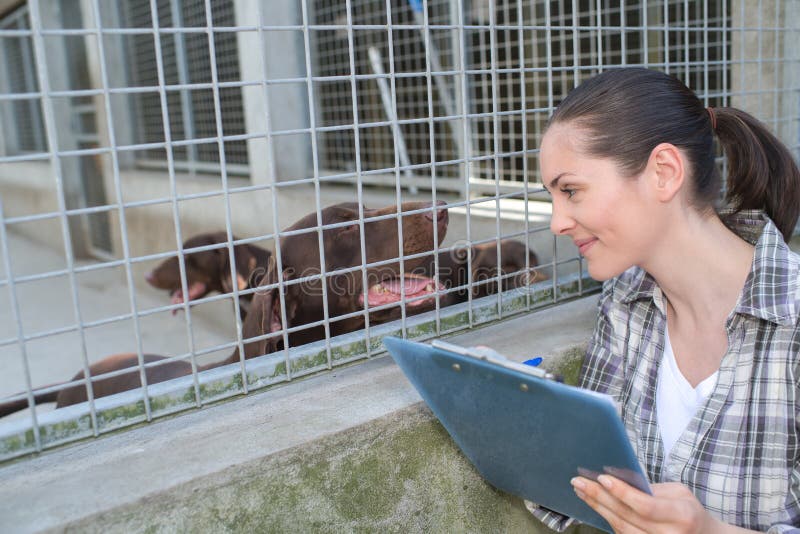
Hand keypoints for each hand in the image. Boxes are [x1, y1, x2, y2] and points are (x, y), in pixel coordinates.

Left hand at [570, 474, 732, 533]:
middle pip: (627, 516)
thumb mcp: (679, 493)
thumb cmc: (690, 511)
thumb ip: (651, 489)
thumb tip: (618, 478)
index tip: (601, 478)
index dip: (622, 492)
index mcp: (682, 516)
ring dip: (598, 507)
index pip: (645, 506)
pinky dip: (607, 518)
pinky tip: (595, 505)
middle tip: (579, 481)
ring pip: (620, 527)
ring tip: (581, 490)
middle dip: (600, 497)